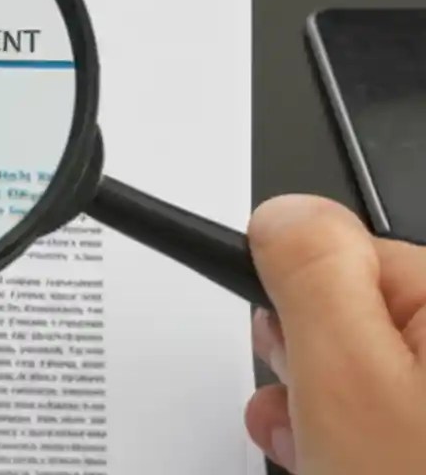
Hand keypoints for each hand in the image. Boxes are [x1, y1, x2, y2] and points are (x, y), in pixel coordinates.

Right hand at [245, 194, 425, 473]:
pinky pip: (385, 410)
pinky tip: (331, 461)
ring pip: (364, 367)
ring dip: (316, 403)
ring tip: (314, 451)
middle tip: (303, 405)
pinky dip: (345, 435)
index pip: (348, 251)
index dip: (295, 299)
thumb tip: (282, 212)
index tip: (276, 343)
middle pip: (356, 310)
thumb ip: (313, 276)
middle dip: (303, 353)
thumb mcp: (348, 378)